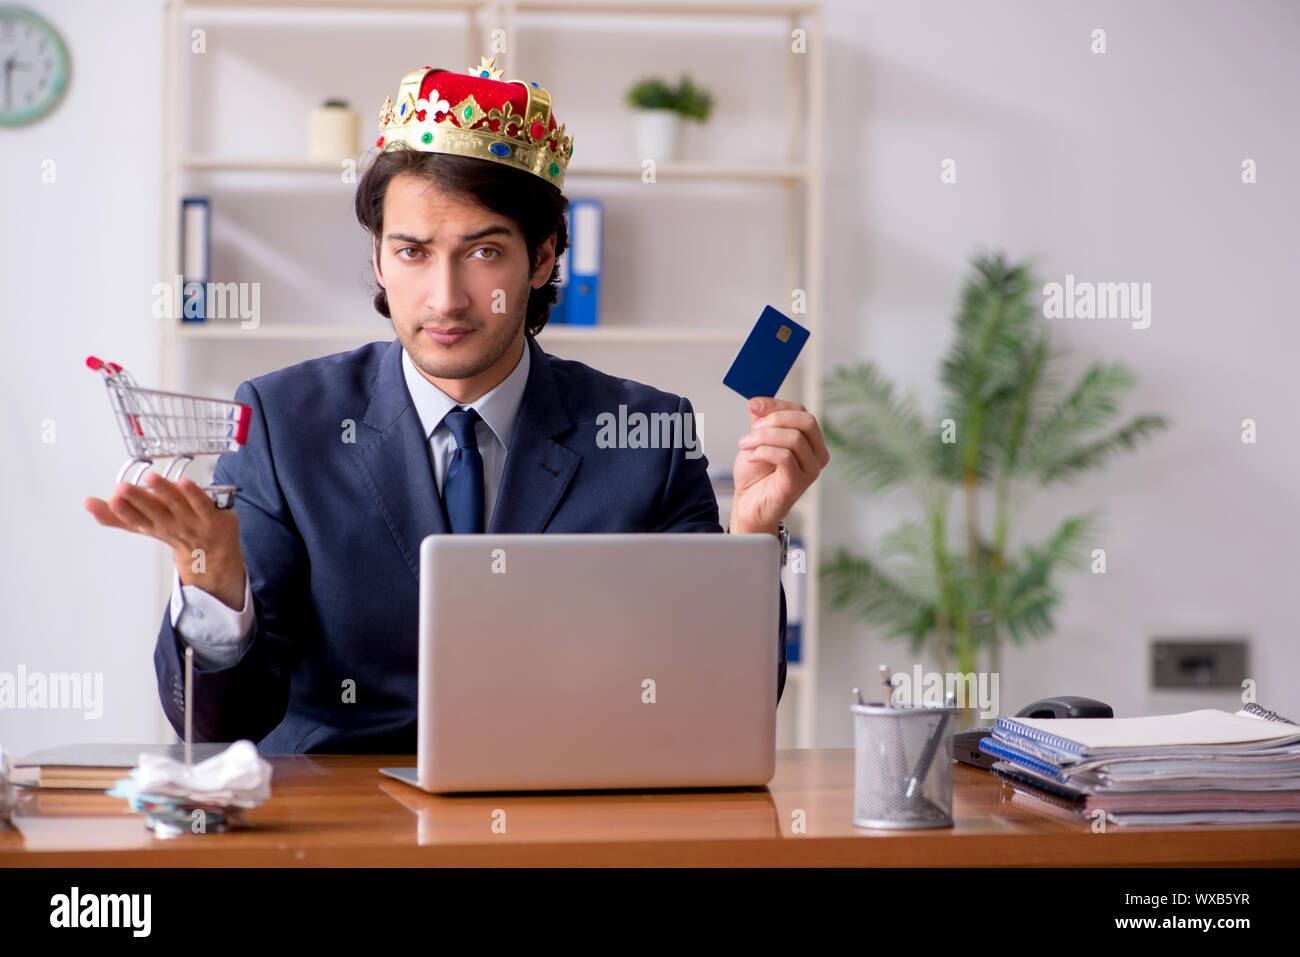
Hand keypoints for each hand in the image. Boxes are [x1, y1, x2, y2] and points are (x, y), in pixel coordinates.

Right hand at [84, 472, 245, 609]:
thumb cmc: (176, 531)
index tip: (111, 499)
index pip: (135, 519)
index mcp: (152, 526)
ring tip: (150, 477)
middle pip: (152, 512)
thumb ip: (116, 516)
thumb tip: (87, 504)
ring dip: (163, 491)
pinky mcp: (213, 516)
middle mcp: (171, 525)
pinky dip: (194, 494)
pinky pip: (202, 504)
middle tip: (121, 488)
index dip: (122, 511)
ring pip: (176, 505)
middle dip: (136, 500)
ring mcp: (193, 522)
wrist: (213, 552)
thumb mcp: (144, 525)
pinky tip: (185, 482)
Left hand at [730, 396, 829, 535]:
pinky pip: (785, 457)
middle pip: (806, 421)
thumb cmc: (757, 474)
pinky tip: (751, 457)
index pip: (801, 411)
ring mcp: (811, 469)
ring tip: (746, 445)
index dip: (776, 404)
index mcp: (810, 440)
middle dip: (775, 419)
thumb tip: (757, 402)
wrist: (749, 503)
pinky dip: (763, 452)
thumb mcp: (758, 439)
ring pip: (794, 438)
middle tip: (753, 427)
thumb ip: (762, 421)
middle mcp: (817, 454)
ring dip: (764, 438)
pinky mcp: (799, 482)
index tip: (753, 405)